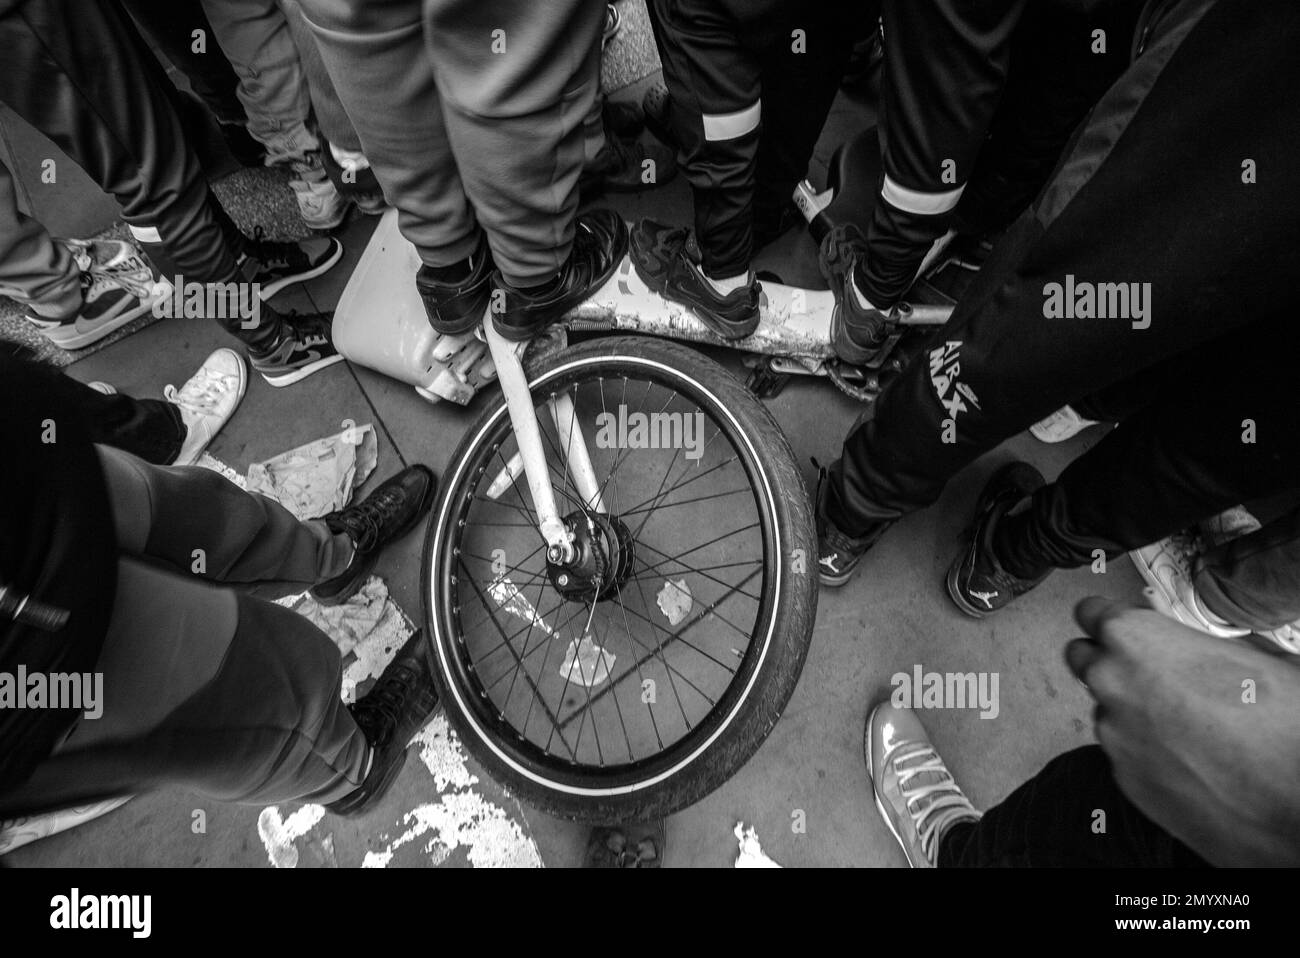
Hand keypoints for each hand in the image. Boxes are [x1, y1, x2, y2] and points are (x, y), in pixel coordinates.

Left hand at [1066, 596, 1299, 865]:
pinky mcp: (1122, 777)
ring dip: (1132, 710)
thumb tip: (1194, 646)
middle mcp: (1111, 683)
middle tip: (1149, 671)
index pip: (1091, 612)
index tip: (1117, 625)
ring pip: (1107, 709)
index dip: (1107, 618)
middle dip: (1108, 660)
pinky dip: (1145, 751)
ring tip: (1185, 724)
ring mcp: (1112, 733)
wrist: (1294, 803)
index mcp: (1136, 640)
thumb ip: (1199, 645)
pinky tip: (1187, 757)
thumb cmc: (1282, 727)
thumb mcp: (1252, 656)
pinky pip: (1124, 752)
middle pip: (1082, 657)